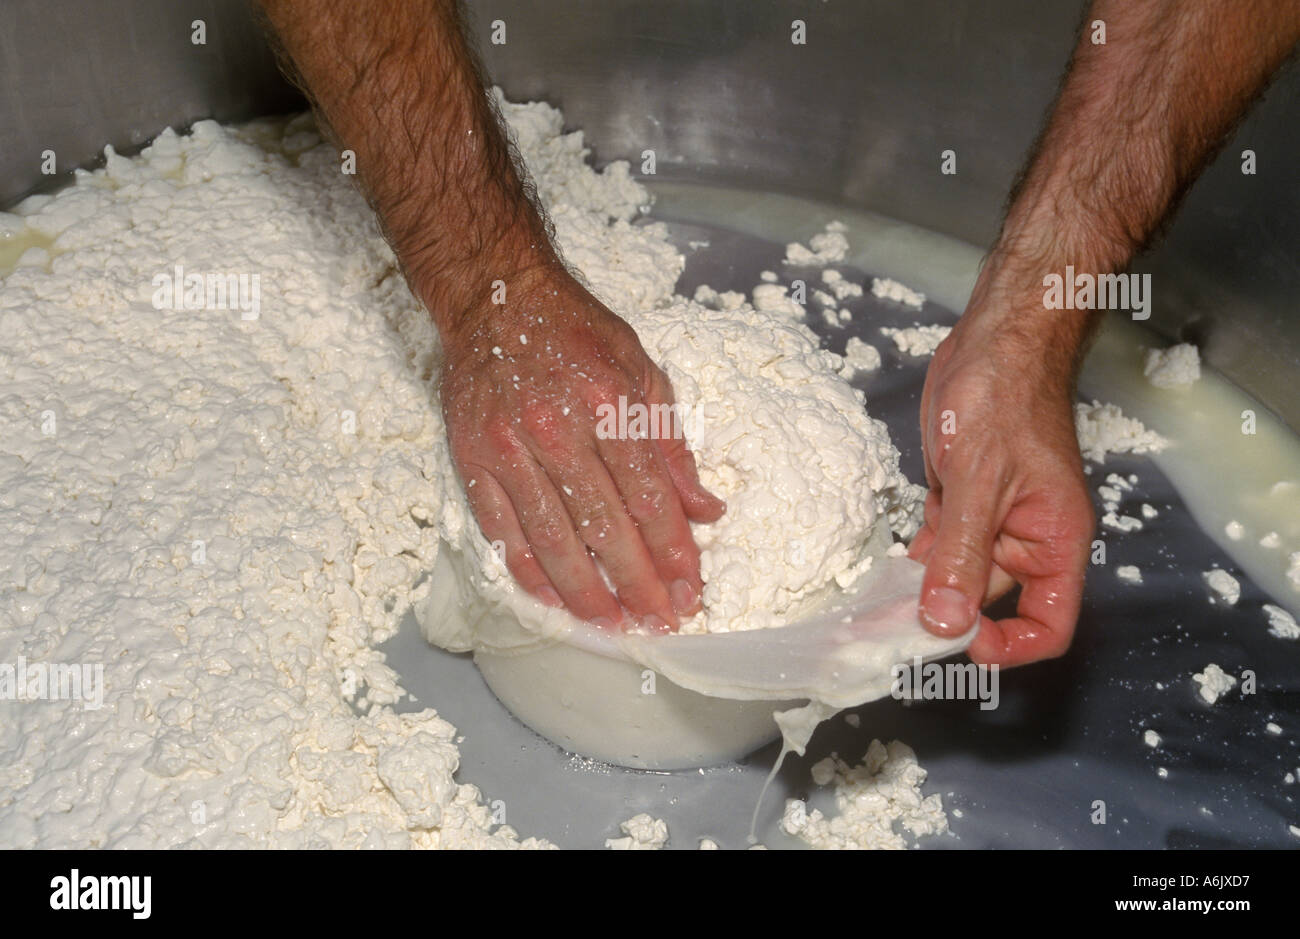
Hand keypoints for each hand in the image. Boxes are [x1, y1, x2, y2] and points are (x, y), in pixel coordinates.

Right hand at [439, 267, 724, 629]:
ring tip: (611, 628)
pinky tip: (551, 601)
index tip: (690, 592)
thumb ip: (673, 446)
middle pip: (604, 528)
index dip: (673, 553)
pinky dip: (527, 571)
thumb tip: (706, 510)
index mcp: (610, 404)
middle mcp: (558, 429)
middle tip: (658, 623)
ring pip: (552, 540)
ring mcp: (509, 448)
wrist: (494, 296)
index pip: (650, 499)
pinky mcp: (472, 459)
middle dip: (636, 584)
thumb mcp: (642, 369)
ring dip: (584, 593)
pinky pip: (502, 530)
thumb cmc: (575, 330)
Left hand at [908, 322, 1094, 666]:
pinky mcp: (962, 502)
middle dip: (943, 622)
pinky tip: (880, 576)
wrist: (994, 339)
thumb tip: (946, 623)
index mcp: (1055, 541)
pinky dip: (914, 563)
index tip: (958, 645)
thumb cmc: (1006, 396)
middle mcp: (1027, 540)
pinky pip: (939, 548)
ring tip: (868, 616)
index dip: (1008, 647)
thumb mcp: (980, 479)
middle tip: (884, 636)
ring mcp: (993, 522)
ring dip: (918, 596)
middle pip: (990, 606)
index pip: (1047, 623)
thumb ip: (962, 552)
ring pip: (957, 578)